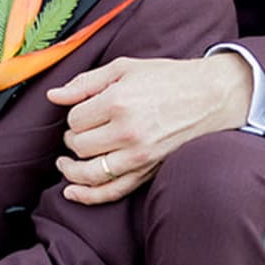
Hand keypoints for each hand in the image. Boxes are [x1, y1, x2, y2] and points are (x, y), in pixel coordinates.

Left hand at [50, 53, 253, 204]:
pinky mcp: (148, 171)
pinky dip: (88, 196)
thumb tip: (53, 96)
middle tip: (80, 130)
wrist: (211, 97)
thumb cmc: (168, 78)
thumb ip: (85, 82)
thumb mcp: (124, 68)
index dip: (74, 115)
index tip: (85, 110)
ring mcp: (139, 155)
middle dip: (73, 138)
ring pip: (89, 173)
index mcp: (118, 102)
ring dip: (71, 169)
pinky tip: (72, 191)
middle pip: (79, 145)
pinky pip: (112, 191)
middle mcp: (127, 131)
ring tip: (66, 161)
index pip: (75, 119)